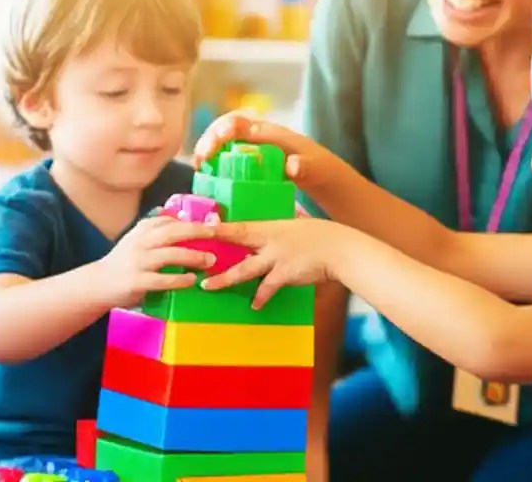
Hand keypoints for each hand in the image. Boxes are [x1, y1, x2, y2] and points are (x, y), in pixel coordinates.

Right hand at [97, 216, 216, 307]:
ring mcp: (139, 262)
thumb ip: (157, 229)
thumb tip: (182, 217)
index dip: (192, 219)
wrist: (99, 284)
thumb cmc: (124, 261)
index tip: (213, 220)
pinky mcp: (137, 282)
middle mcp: (141, 242)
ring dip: (193, 256)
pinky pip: (162, 280)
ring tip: (210, 260)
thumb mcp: (138, 240)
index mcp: (142, 230)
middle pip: (172, 232)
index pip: (169, 220)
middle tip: (216, 233)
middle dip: (196, 231)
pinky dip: (179, 280)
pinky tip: (192, 280)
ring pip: (170, 255)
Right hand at [191, 113, 345, 196]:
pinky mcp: (251, 155)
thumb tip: (291, 165)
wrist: (323, 174)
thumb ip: (304, 167)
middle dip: (209, 138)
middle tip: (201, 160)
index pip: (239, 123)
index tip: (211, 149)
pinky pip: (227, 150)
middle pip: (226, 126)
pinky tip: (208, 172)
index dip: (221, 132)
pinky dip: (215, 157)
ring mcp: (254, 143)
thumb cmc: (318, 169)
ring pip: (224, 136)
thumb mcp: (315, 169)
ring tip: (200, 166)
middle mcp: (259, 133)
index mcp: (271, 133)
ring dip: (208, 147)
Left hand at [200, 218, 353, 307]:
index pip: (240, 225)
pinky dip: (260, 297)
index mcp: (271, 227)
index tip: (200, 226)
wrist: (340, 248)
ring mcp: (277, 257)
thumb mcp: (297, 226)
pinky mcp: (286, 274)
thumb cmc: (320, 237)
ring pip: (245, 269)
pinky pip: (268, 288)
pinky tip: (255, 306)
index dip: (219, 226)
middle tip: (192, 250)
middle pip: (236, 241)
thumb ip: (280, 230)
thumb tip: (272, 229)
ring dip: (225, 279)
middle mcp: (270, 240)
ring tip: (208, 287)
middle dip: (213, 245)